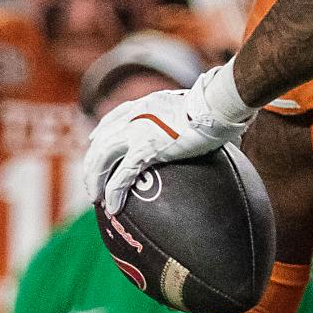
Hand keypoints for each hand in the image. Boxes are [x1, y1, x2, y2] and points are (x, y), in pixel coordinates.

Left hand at [85, 63, 255, 211]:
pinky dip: (114, 192)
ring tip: (97, 198)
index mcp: (145, 105)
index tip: (95, 142)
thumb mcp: (196, 105)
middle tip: (93, 182)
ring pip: (103, 158)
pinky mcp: (146, 150)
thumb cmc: (217, 105)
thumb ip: (193, 115)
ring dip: (96, 180)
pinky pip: (122, 176)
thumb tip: (219, 128)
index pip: (114, 118)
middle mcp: (135, 117)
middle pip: (102, 141)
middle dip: (93, 164)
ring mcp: (137, 133)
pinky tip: (113, 207)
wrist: (217, 105)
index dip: (101, 132)